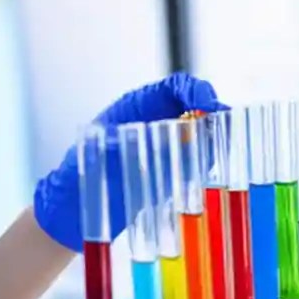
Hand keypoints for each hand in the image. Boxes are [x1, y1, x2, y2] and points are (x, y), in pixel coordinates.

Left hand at [33, 73, 226, 251]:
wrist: (74, 211)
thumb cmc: (76, 176)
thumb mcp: (89, 156)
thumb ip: (108, 146)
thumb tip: (124, 139)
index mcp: (137, 107)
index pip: (174, 88)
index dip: (194, 90)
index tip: (208, 103)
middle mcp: (156, 123)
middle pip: (195, 108)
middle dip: (213, 114)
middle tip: (223, 128)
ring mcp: (167, 148)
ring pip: (202, 134)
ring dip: (214, 139)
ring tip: (218, 150)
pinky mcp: (172, 173)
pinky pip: (198, 162)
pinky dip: (207, 163)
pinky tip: (209, 171)